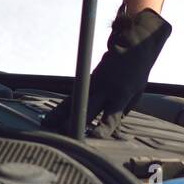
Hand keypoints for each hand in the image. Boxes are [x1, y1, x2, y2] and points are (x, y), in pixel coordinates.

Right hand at [41, 3, 171, 138]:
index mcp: (121, 94)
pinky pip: (72, 97)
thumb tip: (109, 132)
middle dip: (76, 121)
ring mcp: (93, 83)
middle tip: (65, 134)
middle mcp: (105, 89)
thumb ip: (121, 113)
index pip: (111, 116)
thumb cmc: (136, 73)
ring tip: (47, 127)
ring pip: (74, 101)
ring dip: (60, 115)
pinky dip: (61, 109)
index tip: (94, 138)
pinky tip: (50, 119)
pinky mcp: (85, 80)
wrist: (132, 45)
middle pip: (88, 107)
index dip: (103, 128)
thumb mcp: (136, 95)